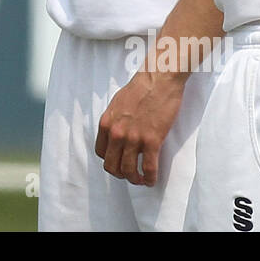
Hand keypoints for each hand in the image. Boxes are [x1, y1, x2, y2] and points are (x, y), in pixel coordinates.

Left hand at [95, 69, 186, 186]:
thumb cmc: (140, 88)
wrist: (158, 79)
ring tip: (141, 180)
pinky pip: (148, 168)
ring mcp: (133, 138)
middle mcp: (117, 133)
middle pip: (111, 165)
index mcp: (106, 123)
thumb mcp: (117, 103)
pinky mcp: (152, 141)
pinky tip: (151, 180)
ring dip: (134, 179)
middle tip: (129, 174)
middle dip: (120, 174)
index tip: (118, 161)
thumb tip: (115, 132)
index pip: (101, 152)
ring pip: (128, 170)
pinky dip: (149, 178)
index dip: (110, 160)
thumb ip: (114, 120)